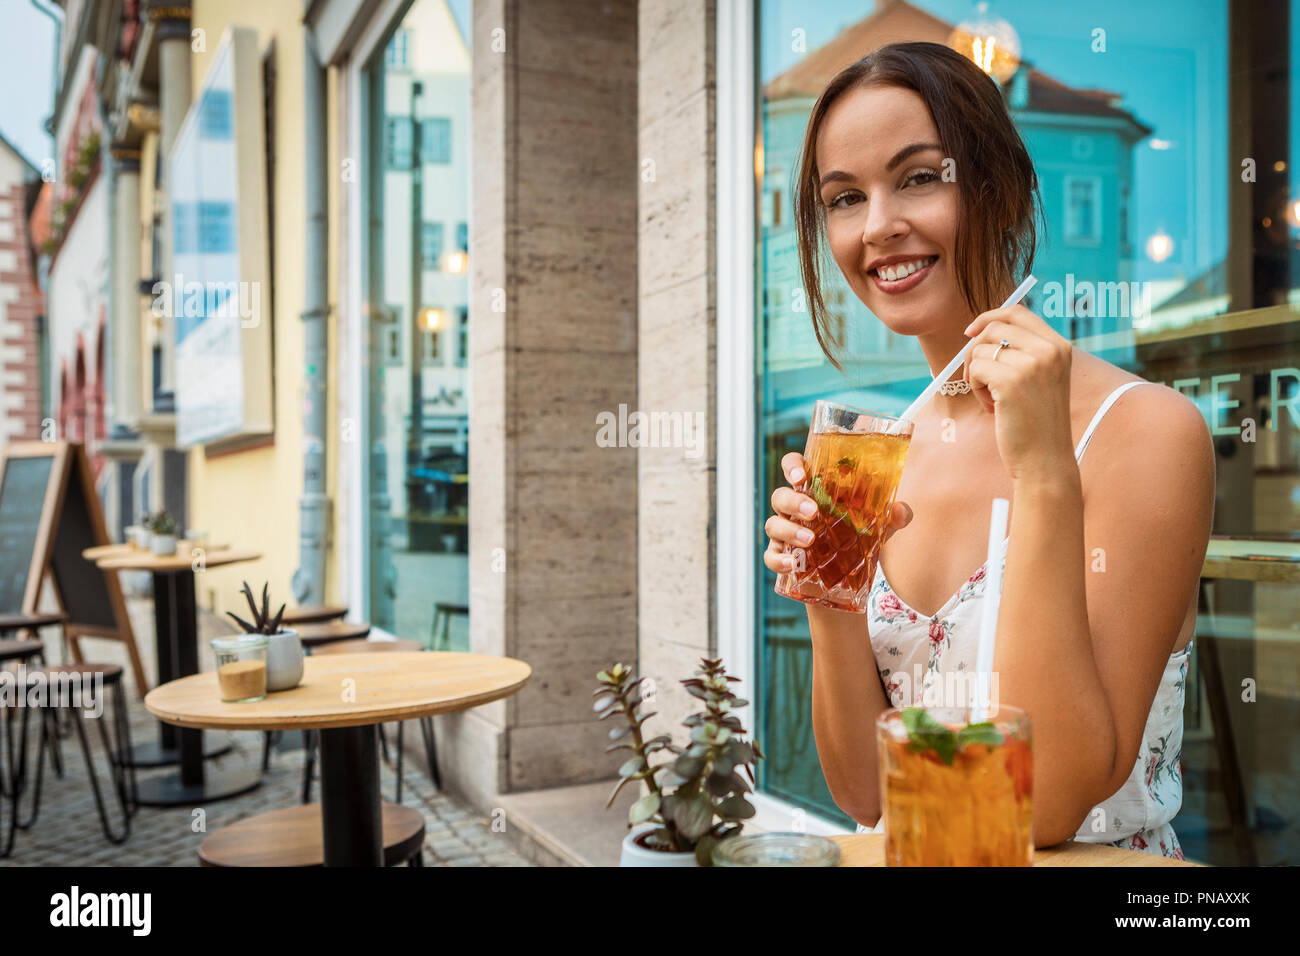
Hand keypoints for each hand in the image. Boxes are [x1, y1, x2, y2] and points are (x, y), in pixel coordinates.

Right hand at [763, 452, 912, 578]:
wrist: (848, 576)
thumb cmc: (857, 536)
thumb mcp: (878, 525)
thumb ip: (892, 516)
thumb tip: (901, 512)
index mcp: (813, 490)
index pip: (793, 467)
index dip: (792, 466)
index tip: (801, 475)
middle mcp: (794, 509)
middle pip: (780, 496)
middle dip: (793, 501)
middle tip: (813, 512)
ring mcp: (785, 533)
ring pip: (773, 525)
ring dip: (788, 531)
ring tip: (810, 541)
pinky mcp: (782, 557)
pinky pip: (770, 556)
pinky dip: (778, 560)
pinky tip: (792, 565)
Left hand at [962, 304, 1076, 481]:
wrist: (1045, 459)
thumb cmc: (1036, 422)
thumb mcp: (1040, 378)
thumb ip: (1022, 352)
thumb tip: (980, 330)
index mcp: (1059, 346)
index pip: (1017, 312)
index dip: (989, 317)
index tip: (970, 333)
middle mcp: (1049, 350)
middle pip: (994, 328)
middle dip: (975, 351)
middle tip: (979, 379)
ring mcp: (1032, 363)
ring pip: (980, 349)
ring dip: (977, 374)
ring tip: (993, 399)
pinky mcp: (1012, 380)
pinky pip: (976, 369)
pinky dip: (976, 388)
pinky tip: (993, 407)